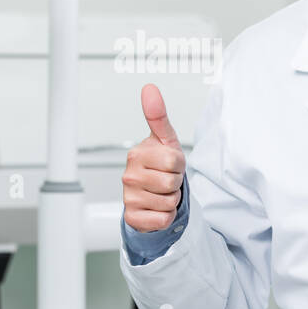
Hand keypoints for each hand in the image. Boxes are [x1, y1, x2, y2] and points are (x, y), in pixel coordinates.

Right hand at [123, 83, 186, 232]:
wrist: (151, 195)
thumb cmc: (160, 165)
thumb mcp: (165, 140)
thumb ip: (158, 115)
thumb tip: (149, 88)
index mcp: (137, 154)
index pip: (174, 161)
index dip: (179, 165)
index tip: (170, 164)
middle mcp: (129, 176)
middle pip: (171, 183)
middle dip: (176, 184)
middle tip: (166, 180)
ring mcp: (128, 197)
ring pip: (168, 203)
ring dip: (171, 200)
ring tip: (161, 193)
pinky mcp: (132, 217)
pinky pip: (162, 220)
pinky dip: (165, 217)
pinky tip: (156, 208)